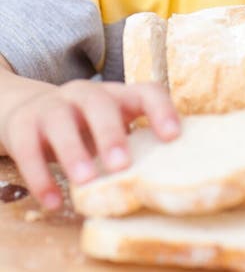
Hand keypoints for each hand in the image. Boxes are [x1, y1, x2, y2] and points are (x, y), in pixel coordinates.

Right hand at [0, 77, 179, 209]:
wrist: (28, 112)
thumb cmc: (84, 127)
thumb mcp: (110, 128)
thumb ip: (133, 145)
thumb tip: (165, 180)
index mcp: (116, 95)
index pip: (145, 91)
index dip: (161, 110)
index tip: (173, 136)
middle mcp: (84, 94)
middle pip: (99, 102)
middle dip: (111, 132)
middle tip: (122, 164)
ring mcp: (52, 107)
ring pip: (61, 122)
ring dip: (73, 152)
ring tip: (84, 182)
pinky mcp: (23, 126)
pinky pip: (28, 149)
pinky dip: (40, 177)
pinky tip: (53, 202)